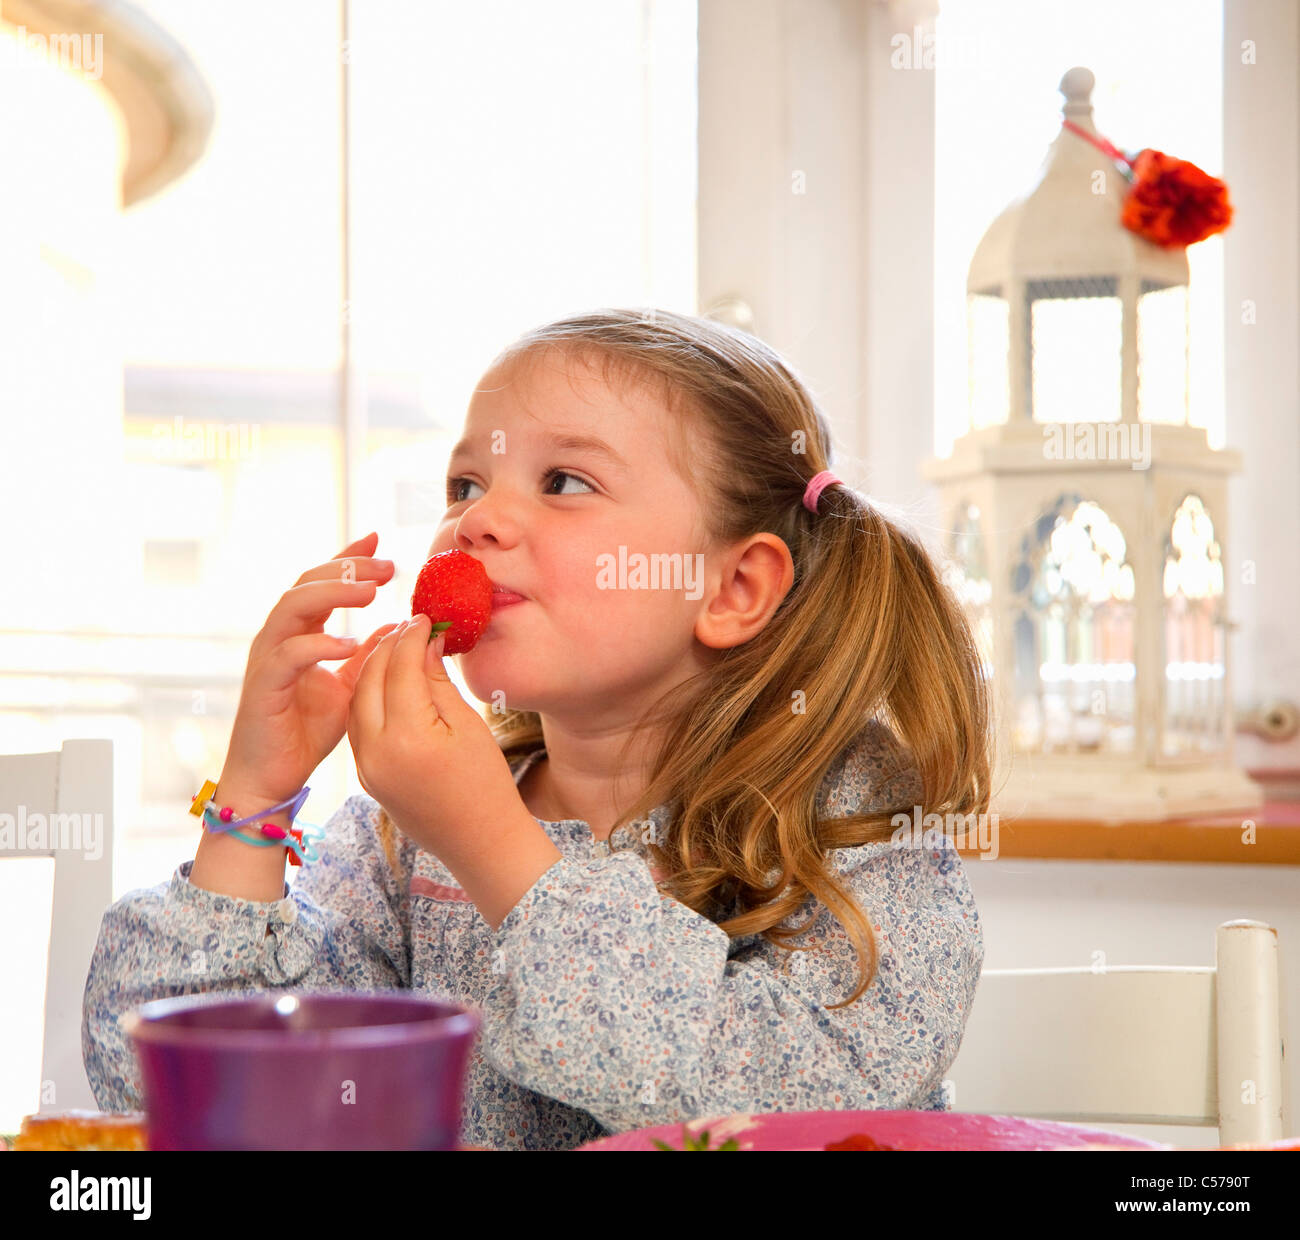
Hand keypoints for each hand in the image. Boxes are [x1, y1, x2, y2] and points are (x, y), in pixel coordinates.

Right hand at [220, 532, 401, 804]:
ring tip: (370, 591)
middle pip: (306, 584)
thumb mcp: (350, 688)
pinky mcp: (263, 687)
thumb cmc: (305, 732)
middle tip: (386, 565)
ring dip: (332, 595)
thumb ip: (368, 656)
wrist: (272, 777)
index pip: (320, 583)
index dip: (347, 558)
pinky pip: (288, 656)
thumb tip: (397, 624)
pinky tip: (348, 643)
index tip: (379, 539)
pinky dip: (318, 645)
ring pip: (292, 609)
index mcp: (298, 634)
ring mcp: (267, 660)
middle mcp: (278, 638)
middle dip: (346, 569)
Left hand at [346, 614, 524, 855]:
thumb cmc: (486, 784)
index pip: (401, 668)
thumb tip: (425, 644)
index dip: (412, 637)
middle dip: (387, 648)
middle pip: (370, 681)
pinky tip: (389, 684)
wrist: (479, 842)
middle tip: (409, 626)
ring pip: (357, 702)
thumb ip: (437, 682)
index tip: (425, 618)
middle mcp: (377, 752)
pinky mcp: (367, 778)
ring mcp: (367, 768)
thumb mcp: (468, 726)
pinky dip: (370, 698)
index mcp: (408, 737)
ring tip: (399, 650)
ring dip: (374, 671)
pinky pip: (359, 726)